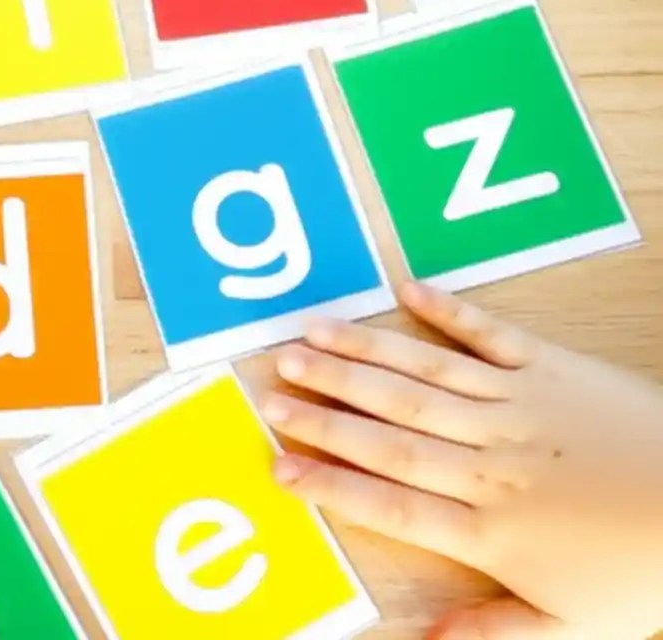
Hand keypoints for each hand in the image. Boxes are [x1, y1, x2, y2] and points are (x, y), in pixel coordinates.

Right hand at [262, 283, 662, 639]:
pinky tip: (406, 290)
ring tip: (306, 337)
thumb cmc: (642, 566)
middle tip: (271, 391)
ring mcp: (518, 406)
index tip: (279, 468)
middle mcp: (492, 460)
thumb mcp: (571, 625)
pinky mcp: (549, 367)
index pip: (392, 502)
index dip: (331, 484)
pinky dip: (449, 311)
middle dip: (325, 411)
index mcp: (490, 526)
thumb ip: (491, 631)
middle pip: (392, 433)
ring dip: (361, 356)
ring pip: (422, 378)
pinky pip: (490, 334)